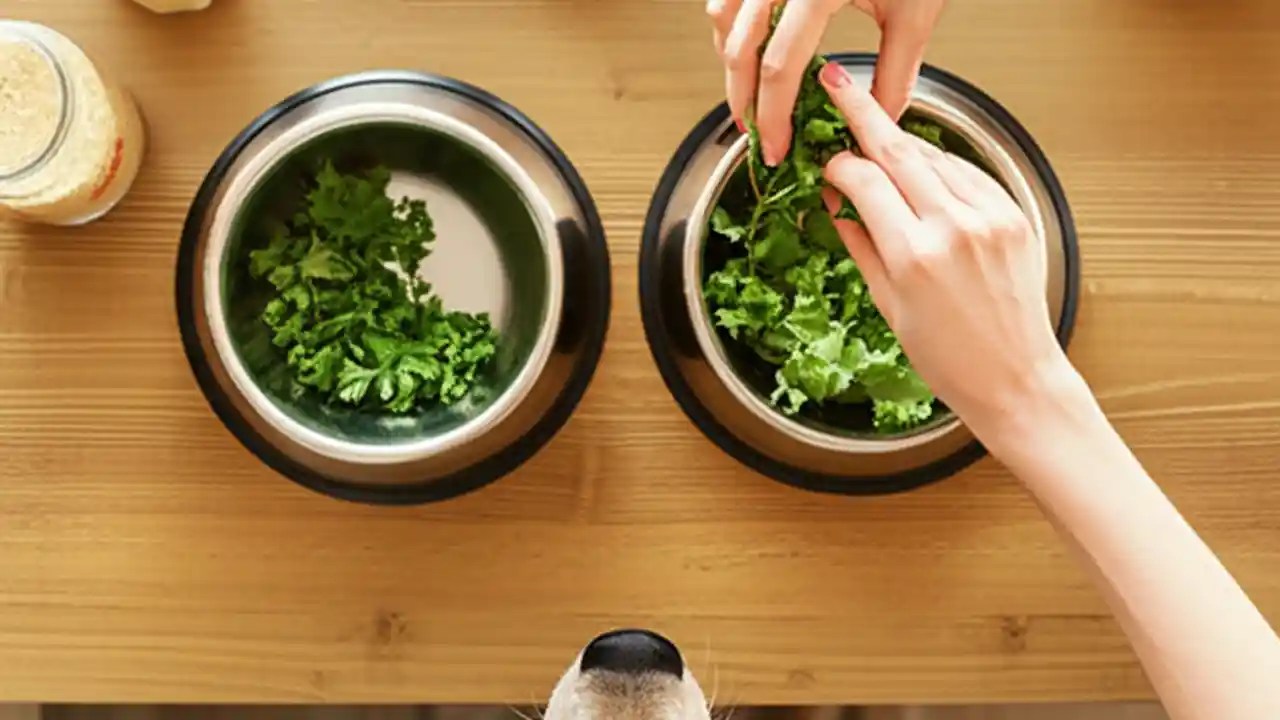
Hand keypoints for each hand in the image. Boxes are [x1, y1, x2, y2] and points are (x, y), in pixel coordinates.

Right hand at [708, 0, 945, 165]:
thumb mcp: (915, 9)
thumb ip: (896, 70)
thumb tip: (882, 116)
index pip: (779, 69)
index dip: (773, 117)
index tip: (776, 147)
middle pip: (738, 50)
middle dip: (743, 101)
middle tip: (757, 134)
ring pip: (721, 19)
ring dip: (731, 62)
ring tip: (751, 93)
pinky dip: (730, 25)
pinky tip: (749, 45)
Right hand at [816, 61, 1068, 440]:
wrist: (1015, 376)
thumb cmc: (949, 356)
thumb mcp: (889, 305)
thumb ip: (862, 246)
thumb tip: (838, 205)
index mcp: (914, 256)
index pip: (865, 181)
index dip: (839, 166)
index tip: (827, 167)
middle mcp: (954, 229)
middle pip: (899, 150)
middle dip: (863, 114)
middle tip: (839, 91)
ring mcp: (989, 218)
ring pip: (934, 156)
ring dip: (903, 145)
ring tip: (880, 143)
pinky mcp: (1013, 216)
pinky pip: (968, 173)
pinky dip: (941, 166)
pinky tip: (925, 172)